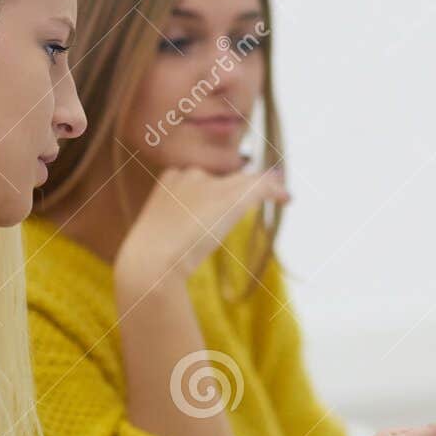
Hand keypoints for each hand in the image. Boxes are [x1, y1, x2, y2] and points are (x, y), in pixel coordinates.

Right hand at [115, 166, 289, 290]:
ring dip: (266, 186)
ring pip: (247, 179)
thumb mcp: (161, 237)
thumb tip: (183, 241)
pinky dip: (275, 191)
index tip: (226, 202)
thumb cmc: (150, 258)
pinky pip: (261, 186)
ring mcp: (211, 184)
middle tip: (260, 194)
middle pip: (225, 175)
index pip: (202, 177)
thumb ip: (176, 228)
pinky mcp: (229, 196)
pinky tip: (286, 199)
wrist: (151, 261)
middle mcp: (191, 174)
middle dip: (242, 185)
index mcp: (170, 179)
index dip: (219, 187)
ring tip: (279, 194)